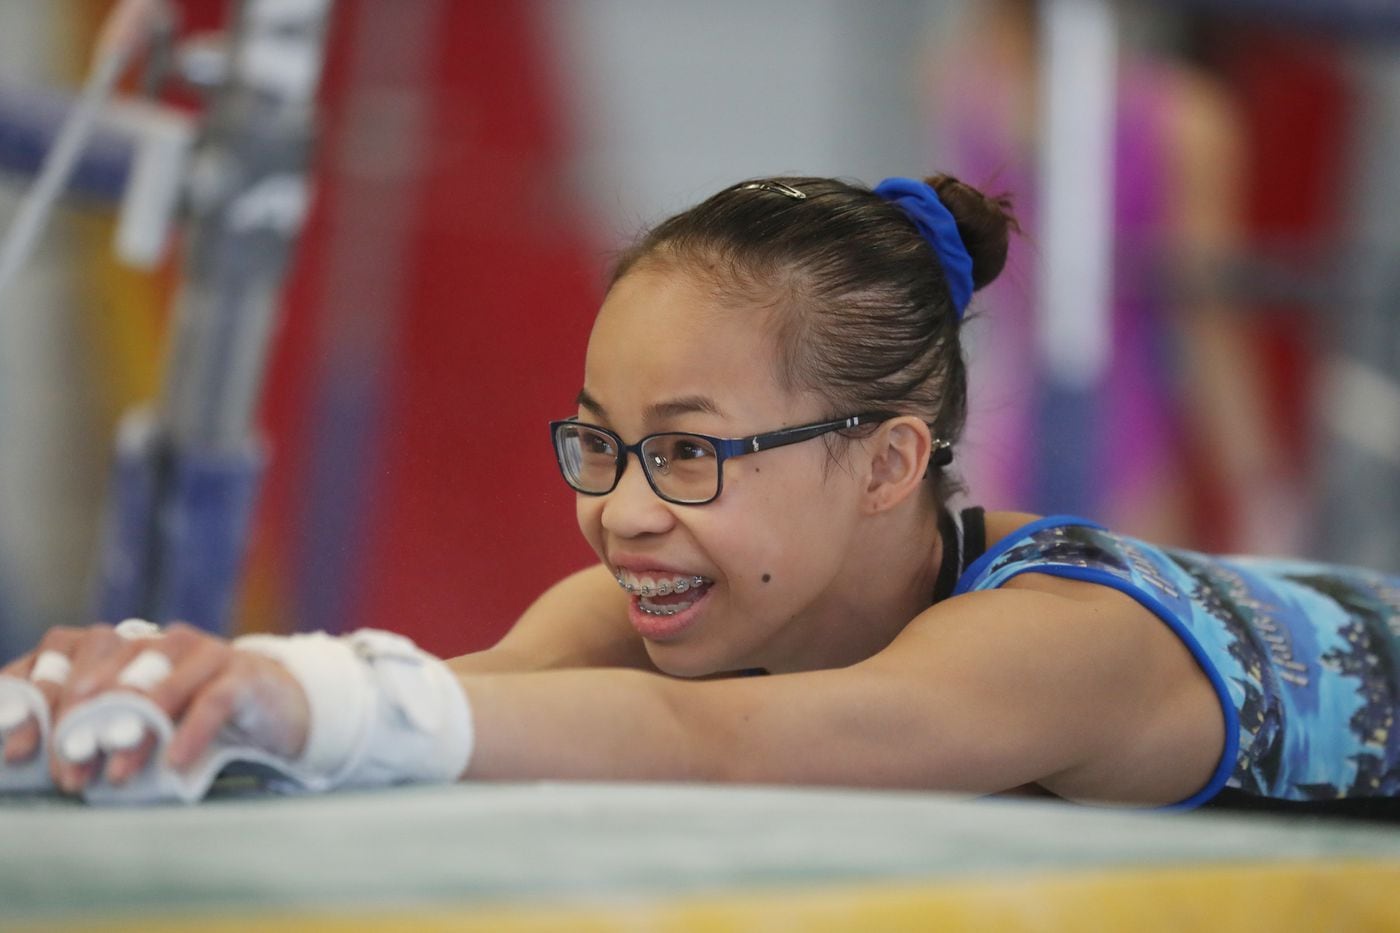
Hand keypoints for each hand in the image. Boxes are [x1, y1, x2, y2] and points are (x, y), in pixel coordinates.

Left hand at [0, 623, 309, 794]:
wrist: (276, 706)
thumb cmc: (196, 718)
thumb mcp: (143, 720)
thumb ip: (102, 729)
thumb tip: (47, 762)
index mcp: (124, 645)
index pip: (66, 652)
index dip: (38, 698)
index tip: (18, 752)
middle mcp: (159, 641)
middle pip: (107, 669)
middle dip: (81, 724)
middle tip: (69, 770)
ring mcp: (203, 652)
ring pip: (157, 685)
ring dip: (133, 732)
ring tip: (116, 773)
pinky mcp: (242, 674)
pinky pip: (212, 700)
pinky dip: (191, 732)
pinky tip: (175, 761)